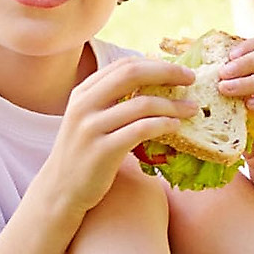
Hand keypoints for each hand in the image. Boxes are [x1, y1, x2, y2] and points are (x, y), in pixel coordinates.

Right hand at [37, 56, 196, 219]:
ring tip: (192, 109)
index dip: (155, 64)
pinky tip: (176, 127)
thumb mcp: (90, 119)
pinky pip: (140, 130)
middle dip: (167, 73)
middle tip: (191, 79)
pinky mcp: (102, 151)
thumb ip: (112, 101)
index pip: (124, 65)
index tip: (179, 70)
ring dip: (173, 105)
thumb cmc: (85, 153)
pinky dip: (163, 125)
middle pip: (132, 75)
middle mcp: (84, 105)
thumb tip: (156, 84)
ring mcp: (91, 128)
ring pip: (141, 104)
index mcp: (84, 92)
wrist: (60, 190)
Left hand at [217, 35, 253, 198]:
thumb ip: (224, 88)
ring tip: (226, 90)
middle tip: (222, 73)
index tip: (225, 57)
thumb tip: (191, 65)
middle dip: (246, 60)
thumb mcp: (233, 110)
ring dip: (250, 81)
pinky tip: (250, 107)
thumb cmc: (249, 141)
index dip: (248, 45)